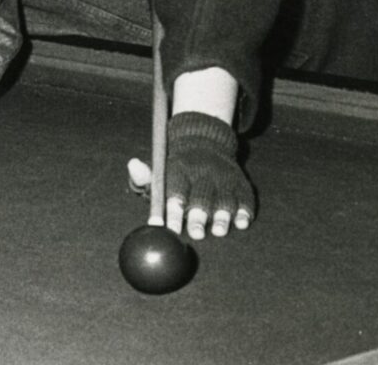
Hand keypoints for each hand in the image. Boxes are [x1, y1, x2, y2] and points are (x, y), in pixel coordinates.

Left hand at [126, 112, 254, 239]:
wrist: (204, 143)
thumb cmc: (176, 169)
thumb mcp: (159, 169)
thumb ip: (145, 174)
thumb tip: (132, 164)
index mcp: (179, 170)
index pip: (175, 190)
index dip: (172, 210)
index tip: (169, 229)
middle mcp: (203, 173)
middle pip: (200, 197)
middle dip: (197, 216)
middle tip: (195, 234)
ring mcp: (223, 178)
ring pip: (224, 198)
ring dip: (222, 216)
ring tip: (218, 231)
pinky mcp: (241, 183)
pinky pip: (245, 197)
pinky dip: (244, 211)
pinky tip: (242, 223)